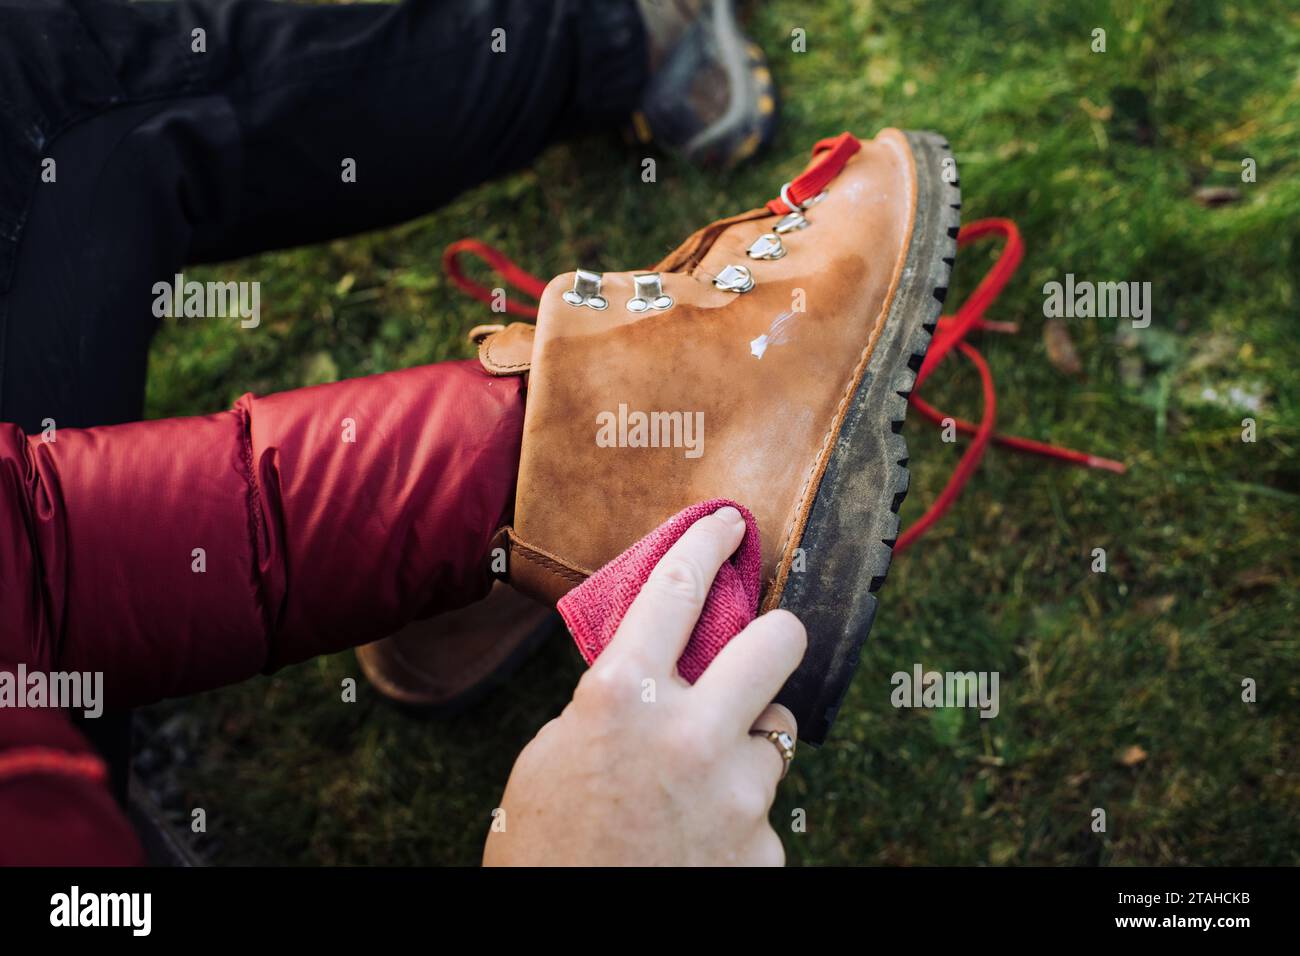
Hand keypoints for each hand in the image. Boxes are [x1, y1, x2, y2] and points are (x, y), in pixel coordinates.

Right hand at [483, 506, 805, 865]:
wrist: (568, 941)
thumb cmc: (545, 846)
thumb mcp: (556, 752)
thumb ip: (612, 700)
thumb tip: (661, 667)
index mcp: (622, 697)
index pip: (677, 588)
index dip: (707, 542)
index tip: (728, 524)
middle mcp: (690, 734)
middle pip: (779, 641)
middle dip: (776, 634)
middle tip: (763, 643)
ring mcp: (736, 797)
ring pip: (778, 734)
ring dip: (748, 745)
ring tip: (702, 782)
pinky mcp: (763, 852)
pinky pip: (765, 812)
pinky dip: (739, 820)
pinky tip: (698, 841)